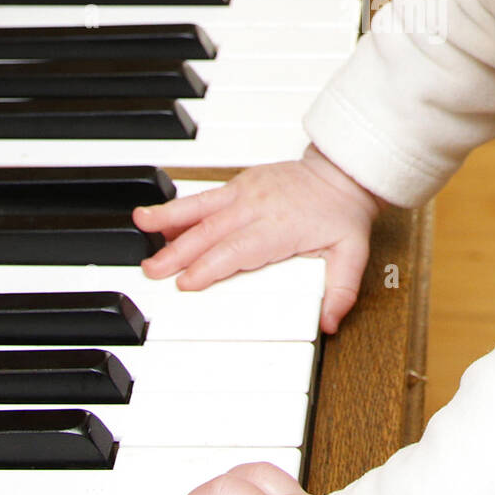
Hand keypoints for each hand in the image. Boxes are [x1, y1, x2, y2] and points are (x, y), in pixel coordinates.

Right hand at [133, 145, 382, 332]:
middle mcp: (258, 207)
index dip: (211, 266)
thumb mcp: (352, 254)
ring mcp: (246, 192)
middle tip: (151, 270)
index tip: (187, 282)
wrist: (343, 171)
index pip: (239, 249)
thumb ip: (341, 290)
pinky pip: (204, 196)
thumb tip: (329, 322)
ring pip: (202, 207)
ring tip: (141, 224)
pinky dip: (179, 207)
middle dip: (179, 251)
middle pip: (212, 232)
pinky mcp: (239, 184)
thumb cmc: (343, 213)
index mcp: (281, 226)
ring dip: (170, 219)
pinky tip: (156, 216)